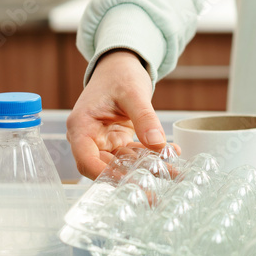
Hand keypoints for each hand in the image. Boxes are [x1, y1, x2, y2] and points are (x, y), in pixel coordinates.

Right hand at [66, 50, 165, 178]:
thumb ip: (144, 117)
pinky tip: (172, 156)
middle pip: (105, 167)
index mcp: (82, 126)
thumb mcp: (133, 92)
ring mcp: (104, 141)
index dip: (104, 175)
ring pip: (123, 164)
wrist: (120, 66)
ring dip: (146, 169)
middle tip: (155, 189)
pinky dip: (151, 157)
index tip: (128, 182)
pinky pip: (133, 155)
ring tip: (173, 172)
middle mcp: (89, 138)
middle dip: (130, 178)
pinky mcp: (117, 141)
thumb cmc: (119, 74)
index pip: (86, 160)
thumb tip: (158, 144)